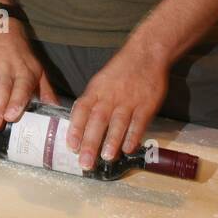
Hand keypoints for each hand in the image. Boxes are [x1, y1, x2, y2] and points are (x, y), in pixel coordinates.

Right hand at [0, 19, 58, 130]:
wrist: (2, 31)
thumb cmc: (21, 57)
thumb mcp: (38, 70)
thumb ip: (45, 91)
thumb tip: (55, 110)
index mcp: (24, 72)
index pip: (21, 88)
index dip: (16, 102)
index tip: (11, 116)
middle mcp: (7, 69)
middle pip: (2, 89)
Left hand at [66, 43, 167, 169]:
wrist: (146, 54)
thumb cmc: (121, 71)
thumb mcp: (100, 81)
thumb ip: (92, 102)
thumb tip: (80, 126)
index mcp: (96, 90)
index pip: (82, 109)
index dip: (75, 128)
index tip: (71, 146)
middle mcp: (110, 96)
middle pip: (98, 120)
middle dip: (90, 142)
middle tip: (85, 162)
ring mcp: (129, 100)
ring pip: (118, 122)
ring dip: (111, 141)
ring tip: (106, 157)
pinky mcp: (146, 104)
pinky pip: (138, 122)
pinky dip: (133, 136)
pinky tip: (128, 149)